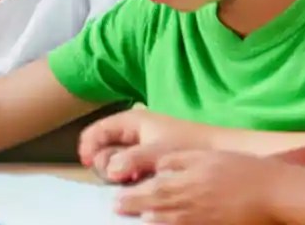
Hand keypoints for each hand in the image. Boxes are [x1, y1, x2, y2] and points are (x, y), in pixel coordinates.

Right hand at [78, 108, 206, 182]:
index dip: (88, 147)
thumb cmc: (187, 144)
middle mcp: (131, 132)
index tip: (87, 164)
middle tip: (119, 175)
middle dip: (105, 164)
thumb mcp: (156, 151)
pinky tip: (140, 182)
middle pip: (102, 149)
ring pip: (115, 162)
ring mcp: (139, 146)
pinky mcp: (148, 159)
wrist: (217, 150)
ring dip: (118, 173)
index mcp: (129, 121)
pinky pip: (128, 169)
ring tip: (133, 179)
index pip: (96, 132)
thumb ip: (130, 159)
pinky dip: (129, 178)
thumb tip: (109, 171)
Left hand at [116, 150, 278, 224]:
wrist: (271, 193)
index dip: (133, 196)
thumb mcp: (205, 156)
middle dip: (135, 209)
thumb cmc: (240, 170)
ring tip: (137, 220)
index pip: (152, 190)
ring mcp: (200, 219)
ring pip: (168, 221)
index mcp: (185, 181)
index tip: (116, 198)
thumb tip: (158, 167)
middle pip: (156, 207)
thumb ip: (178, 160)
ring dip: (150, 221)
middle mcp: (188, 203)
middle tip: (117, 209)